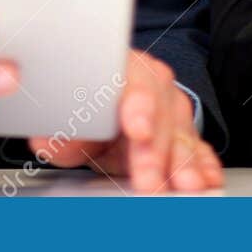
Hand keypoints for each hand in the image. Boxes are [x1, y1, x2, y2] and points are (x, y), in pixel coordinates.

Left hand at [28, 49, 222, 192]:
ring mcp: (172, 106)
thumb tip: (46, 140)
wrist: (105, 110)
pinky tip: (205, 178)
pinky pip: (199, 146)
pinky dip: (203, 165)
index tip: (137, 130)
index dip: (138, 104)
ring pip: (181, 132)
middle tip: (149, 179)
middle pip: (160, 113)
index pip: (133, 80)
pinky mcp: (185, 131)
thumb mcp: (66, 120)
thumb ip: (59, 131)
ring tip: (183, 184)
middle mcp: (152, 82)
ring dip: (183, 161)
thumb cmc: (89, 111)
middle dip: (155, 151)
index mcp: (121, 67)